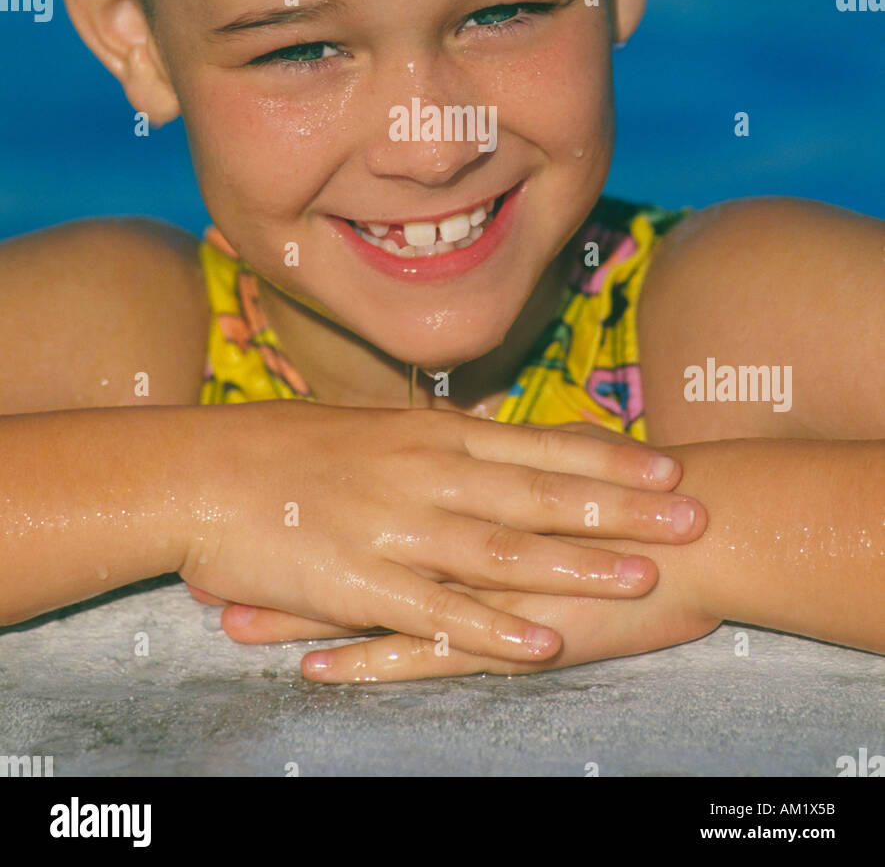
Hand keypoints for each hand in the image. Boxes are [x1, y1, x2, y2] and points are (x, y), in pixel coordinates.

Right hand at [181, 404, 706, 660]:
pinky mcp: (358, 582)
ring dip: (576, 565)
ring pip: (501, 550)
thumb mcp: (374, 427)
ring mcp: (394, 528)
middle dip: (621, 508)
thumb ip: (438, 439)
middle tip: (691, 516)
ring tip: (641, 577)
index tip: (668, 464)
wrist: (201, 473)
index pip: (537, 445)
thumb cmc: (286, 447)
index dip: (607, 458)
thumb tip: (495, 438)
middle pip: (538, 494)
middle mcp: (424, 474)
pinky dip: (495, 628)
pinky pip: (438, 612)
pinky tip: (543, 644)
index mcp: (430, 434)